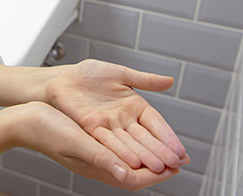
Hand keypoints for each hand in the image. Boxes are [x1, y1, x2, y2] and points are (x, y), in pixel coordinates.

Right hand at [12, 102, 179, 190]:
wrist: (25, 120)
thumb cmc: (46, 130)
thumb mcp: (76, 142)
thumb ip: (101, 158)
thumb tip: (127, 174)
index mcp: (96, 167)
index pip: (135, 178)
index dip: (158, 174)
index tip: (177, 165)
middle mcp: (99, 163)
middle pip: (137, 171)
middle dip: (161, 165)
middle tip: (182, 157)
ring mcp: (96, 154)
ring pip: (131, 159)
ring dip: (150, 154)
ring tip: (168, 148)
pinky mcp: (92, 142)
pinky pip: (120, 147)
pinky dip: (136, 143)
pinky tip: (142, 136)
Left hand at [41, 59, 188, 172]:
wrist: (61, 80)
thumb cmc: (88, 75)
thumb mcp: (120, 73)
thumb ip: (144, 80)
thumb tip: (170, 81)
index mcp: (134, 106)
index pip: (156, 123)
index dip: (168, 136)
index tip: (181, 150)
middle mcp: (124, 119)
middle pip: (145, 138)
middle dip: (160, 151)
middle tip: (175, 165)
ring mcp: (109, 126)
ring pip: (130, 144)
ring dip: (144, 156)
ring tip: (159, 169)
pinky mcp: (92, 129)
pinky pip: (109, 142)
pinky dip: (121, 152)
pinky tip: (133, 163)